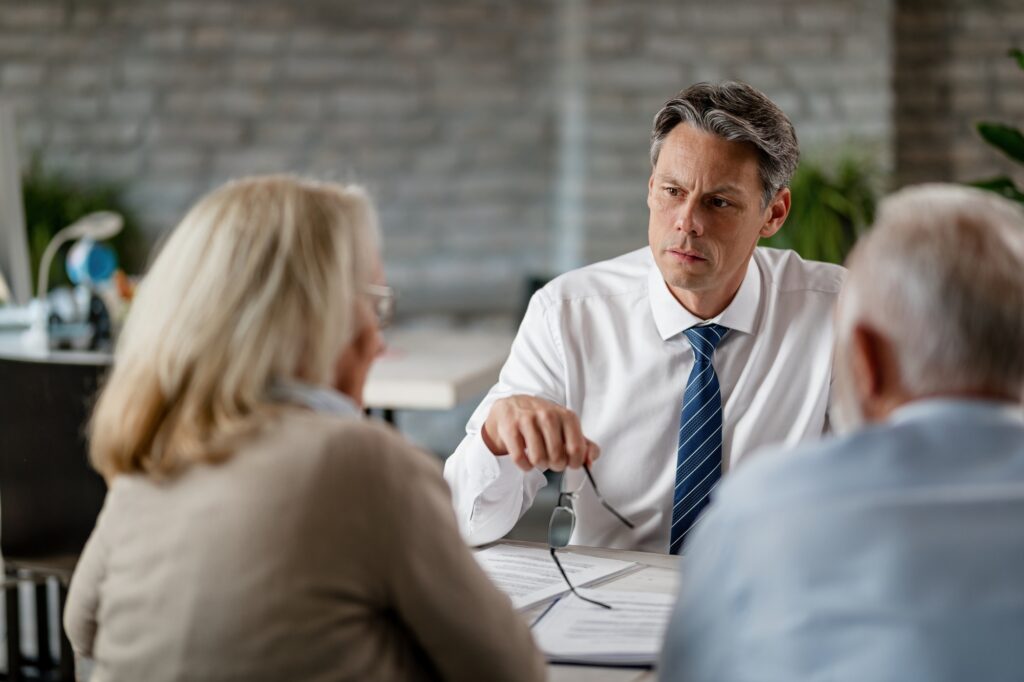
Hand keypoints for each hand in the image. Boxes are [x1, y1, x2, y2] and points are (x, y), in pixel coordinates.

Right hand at [481, 395, 599, 472]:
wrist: (513, 406)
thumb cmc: (542, 419)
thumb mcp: (566, 427)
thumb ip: (583, 445)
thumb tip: (590, 461)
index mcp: (566, 416)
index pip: (576, 449)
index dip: (574, 463)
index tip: (570, 463)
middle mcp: (547, 415)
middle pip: (557, 457)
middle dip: (555, 465)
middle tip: (552, 460)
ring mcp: (528, 420)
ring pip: (538, 459)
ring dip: (539, 465)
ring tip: (538, 457)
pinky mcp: (511, 428)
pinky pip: (520, 458)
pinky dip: (524, 465)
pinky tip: (526, 459)